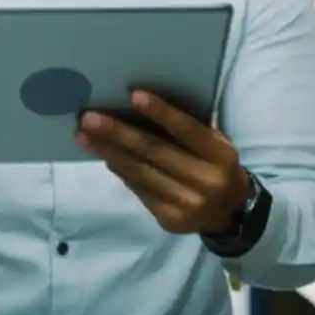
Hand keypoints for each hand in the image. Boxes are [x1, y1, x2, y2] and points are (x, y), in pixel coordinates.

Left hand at [76, 90, 249, 234]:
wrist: (231, 213)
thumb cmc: (216, 164)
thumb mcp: (215, 143)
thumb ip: (189, 128)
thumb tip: (140, 106)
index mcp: (220, 155)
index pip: (188, 130)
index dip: (161, 113)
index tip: (132, 95)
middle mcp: (206, 181)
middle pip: (155, 152)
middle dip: (118, 134)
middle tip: (89, 118)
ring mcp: (187, 204)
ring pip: (141, 173)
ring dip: (109, 153)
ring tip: (83, 136)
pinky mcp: (170, 220)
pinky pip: (139, 191)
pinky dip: (121, 172)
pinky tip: (105, 156)